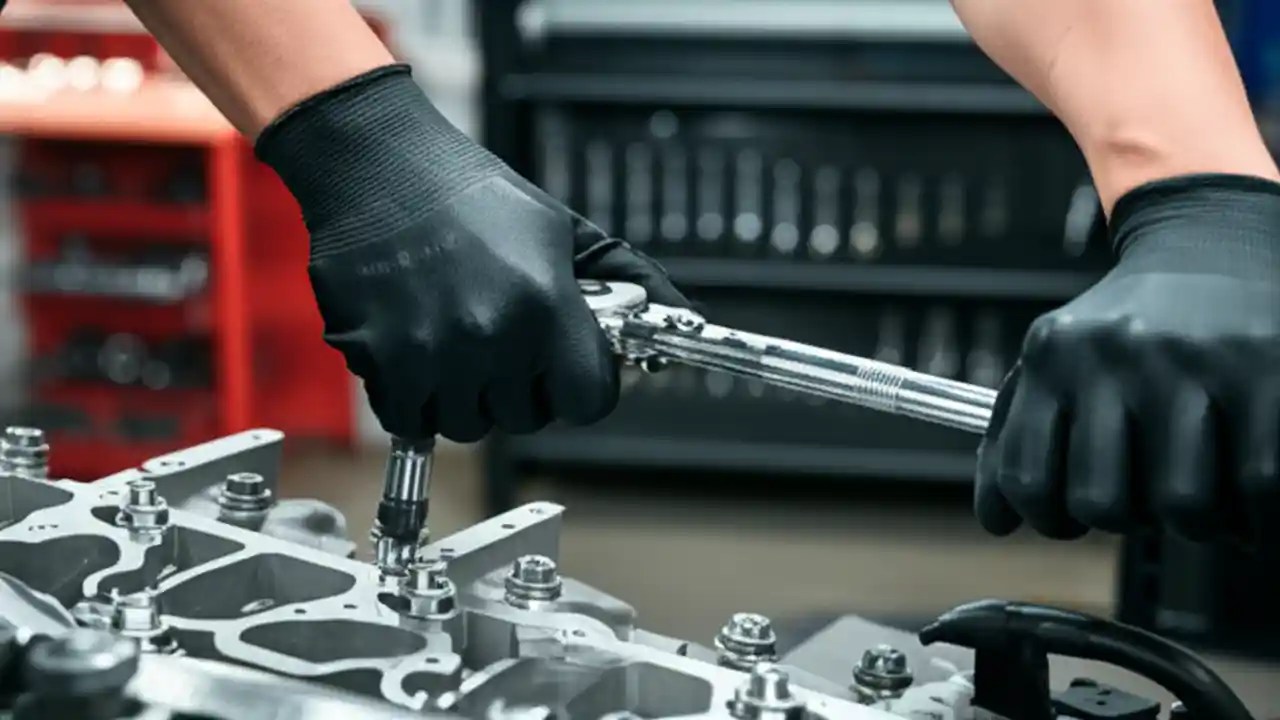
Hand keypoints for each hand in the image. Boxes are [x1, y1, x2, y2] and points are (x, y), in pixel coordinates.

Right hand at [256, 64, 687, 441]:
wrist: (379, 166)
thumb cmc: (471, 194)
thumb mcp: (563, 229)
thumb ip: (626, 278)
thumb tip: (687, 318)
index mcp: (546, 303)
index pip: (588, 401)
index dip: (581, 391)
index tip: (566, 375)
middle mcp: (492, 335)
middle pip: (524, 419)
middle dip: (518, 390)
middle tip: (502, 346)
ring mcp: (432, 352)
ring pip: (466, 424)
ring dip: (463, 397)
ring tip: (455, 342)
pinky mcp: (379, 358)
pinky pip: (407, 418)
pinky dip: (412, 398)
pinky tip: (416, 351)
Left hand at [976, 174, 1279, 542]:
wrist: (1214, 246)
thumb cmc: (1126, 328)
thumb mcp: (1056, 360)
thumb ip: (1016, 435)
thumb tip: (997, 521)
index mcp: (1053, 357)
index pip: (1026, 479)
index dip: (1048, 519)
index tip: (1072, 520)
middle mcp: (1115, 355)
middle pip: (1102, 504)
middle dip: (1125, 522)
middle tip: (1145, 502)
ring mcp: (1192, 362)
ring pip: (1181, 506)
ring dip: (1196, 525)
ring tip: (1203, 498)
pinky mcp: (1266, 370)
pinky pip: (1258, 486)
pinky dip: (1254, 517)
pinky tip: (1248, 504)